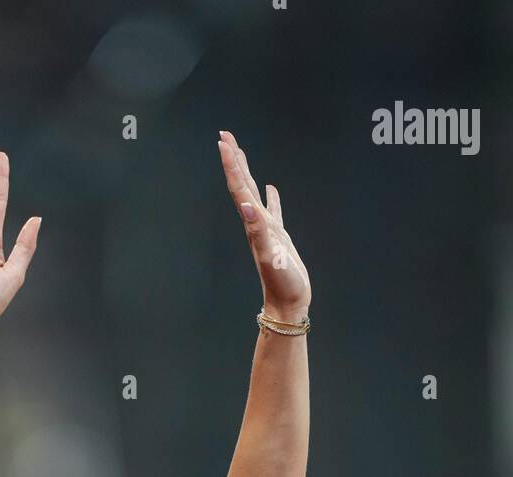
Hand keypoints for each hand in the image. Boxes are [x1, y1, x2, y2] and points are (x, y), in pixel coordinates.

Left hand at [218, 130, 310, 318]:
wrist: (288, 304)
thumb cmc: (282, 283)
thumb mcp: (270, 255)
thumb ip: (258, 231)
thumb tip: (247, 205)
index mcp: (253, 224)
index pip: (239, 188)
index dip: (231, 164)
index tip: (224, 141)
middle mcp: (256, 224)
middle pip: (241, 185)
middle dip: (234, 160)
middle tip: (226, 136)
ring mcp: (266, 230)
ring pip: (253, 193)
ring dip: (246, 173)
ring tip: (241, 153)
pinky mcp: (278, 237)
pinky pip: (273, 211)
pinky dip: (270, 198)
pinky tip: (270, 188)